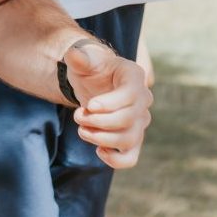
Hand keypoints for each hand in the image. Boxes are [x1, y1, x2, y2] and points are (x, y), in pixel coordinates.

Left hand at [65, 40, 152, 169]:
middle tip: (78, 115)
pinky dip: (115, 160)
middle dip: (98, 122)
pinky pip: (131, 158)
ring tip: (82, 130)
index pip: (130, 95)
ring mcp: (140, 121)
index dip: (109, 104)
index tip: (89, 106)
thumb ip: (80, 58)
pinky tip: (98, 150)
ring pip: (129, 139)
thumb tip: (74, 55)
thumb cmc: (91, 68)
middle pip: (129, 119)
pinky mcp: (132, 138)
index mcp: (134, 76)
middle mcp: (143, 99)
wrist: (93, 81)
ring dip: (101, 139)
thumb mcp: (83, 60)